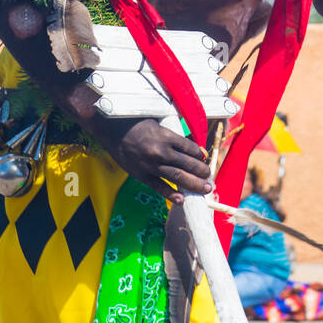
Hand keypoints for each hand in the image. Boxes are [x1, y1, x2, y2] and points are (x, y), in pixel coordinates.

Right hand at [92, 117, 210, 203]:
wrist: (112, 131)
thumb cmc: (136, 124)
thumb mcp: (158, 123)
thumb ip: (172, 135)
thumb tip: (190, 147)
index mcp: (166, 136)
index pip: (190, 148)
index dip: (200, 154)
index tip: (204, 158)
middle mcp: (161, 152)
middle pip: (188, 164)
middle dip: (201, 172)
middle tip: (209, 177)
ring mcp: (151, 165)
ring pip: (178, 177)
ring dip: (194, 184)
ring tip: (205, 188)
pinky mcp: (141, 175)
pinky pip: (159, 187)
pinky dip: (171, 194)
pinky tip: (181, 199)